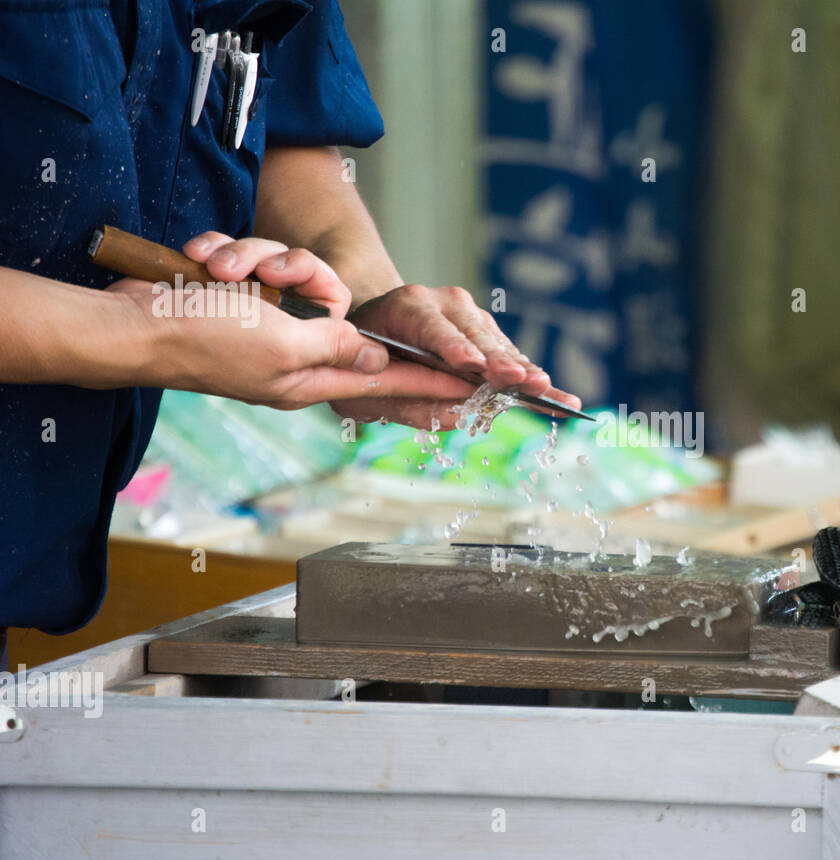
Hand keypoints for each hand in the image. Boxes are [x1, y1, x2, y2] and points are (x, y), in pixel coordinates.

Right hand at [107, 232, 479, 409]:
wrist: (128, 321)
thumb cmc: (205, 338)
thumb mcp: (284, 346)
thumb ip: (340, 350)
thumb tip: (382, 359)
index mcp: (311, 375)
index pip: (387, 379)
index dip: (430, 380)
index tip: (473, 384)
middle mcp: (295, 352)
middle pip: (340, 306)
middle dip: (306, 277)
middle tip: (267, 274)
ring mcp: (267, 325)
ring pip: (295, 274)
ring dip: (258, 261)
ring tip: (222, 270)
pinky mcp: (240, 298)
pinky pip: (255, 265)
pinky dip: (228, 258)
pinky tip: (204, 264)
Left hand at [332, 283, 581, 428]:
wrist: (372, 324)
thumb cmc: (363, 360)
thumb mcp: (366, 386)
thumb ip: (407, 401)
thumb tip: (458, 416)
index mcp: (404, 308)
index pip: (430, 328)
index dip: (452, 347)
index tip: (472, 364)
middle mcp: (441, 302)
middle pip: (476, 336)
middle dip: (500, 362)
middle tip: (523, 382)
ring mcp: (468, 314)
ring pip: (498, 345)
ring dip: (523, 371)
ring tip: (547, 390)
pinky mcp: (485, 330)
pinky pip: (508, 354)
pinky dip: (527, 376)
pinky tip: (556, 396)